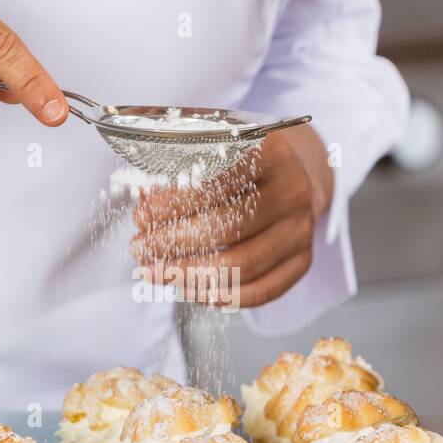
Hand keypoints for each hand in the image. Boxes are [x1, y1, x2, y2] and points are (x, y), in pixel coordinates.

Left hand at [130, 125, 334, 308]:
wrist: (287, 177)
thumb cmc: (235, 162)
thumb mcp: (207, 146)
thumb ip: (174, 165)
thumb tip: (140, 196)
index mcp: (271, 150)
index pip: (218, 179)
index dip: (175, 201)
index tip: (141, 216)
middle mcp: (293, 189)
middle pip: (228, 225)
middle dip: (175, 242)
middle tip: (139, 248)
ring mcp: (302, 228)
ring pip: (242, 265)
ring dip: (190, 274)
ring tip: (155, 273)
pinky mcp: (303, 260)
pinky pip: (261, 290)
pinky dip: (221, 296)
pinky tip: (189, 290)